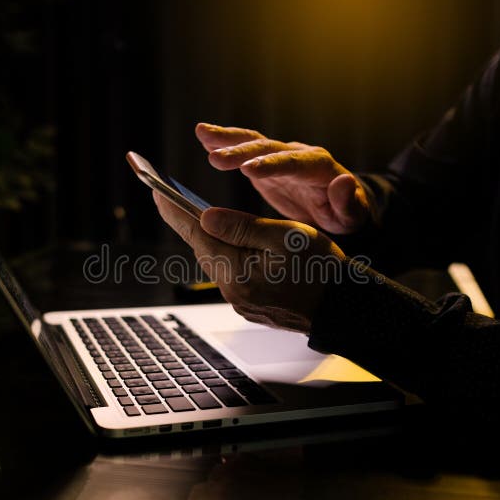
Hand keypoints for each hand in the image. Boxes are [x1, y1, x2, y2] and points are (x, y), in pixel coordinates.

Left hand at [153, 191, 345, 332]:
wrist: (343, 307)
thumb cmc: (321, 268)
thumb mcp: (285, 236)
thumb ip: (243, 226)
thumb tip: (206, 217)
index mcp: (238, 273)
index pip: (197, 235)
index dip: (174, 210)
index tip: (156, 192)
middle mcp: (233, 291)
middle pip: (204, 248)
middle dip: (189, 222)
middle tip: (171, 197)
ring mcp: (241, 301)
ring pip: (218, 260)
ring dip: (212, 238)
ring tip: (201, 214)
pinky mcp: (251, 304)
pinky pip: (232, 273)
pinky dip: (228, 254)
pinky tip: (231, 240)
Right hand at [195, 122, 369, 234]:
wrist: (339, 205)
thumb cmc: (347, 213)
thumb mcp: (352, 215)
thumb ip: (347, 201)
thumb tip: (344, 181)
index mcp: (318, 167)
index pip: (293, 164)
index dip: (271, 166)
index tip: (248, 172)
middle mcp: (298, 154)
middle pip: (268, 149)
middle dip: (242, 152)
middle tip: (215, 157)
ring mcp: (281, 156)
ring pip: (254, 142)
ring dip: (228, 138)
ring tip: (202, 132)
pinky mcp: (266, 163)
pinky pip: (245, 150)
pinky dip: (225, 141)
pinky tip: (204, 136)